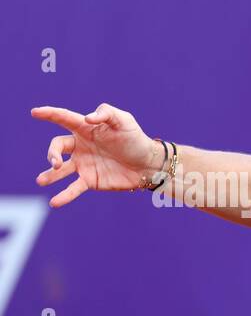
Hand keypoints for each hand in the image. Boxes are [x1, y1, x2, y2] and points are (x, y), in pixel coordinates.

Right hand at [30, 103, 159, 207]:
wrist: (149, 164)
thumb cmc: (135, 138)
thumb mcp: (124, 120)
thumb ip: (106, 113)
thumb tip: (87, 119)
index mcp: (85, 129)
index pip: (63, 119)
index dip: (49, 114)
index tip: (35, 112)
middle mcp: (80, 146)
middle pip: (57, 147)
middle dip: (52, 153)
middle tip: (55, 163)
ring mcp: (83, 164)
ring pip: (60, 170)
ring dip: (49, 175)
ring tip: (41, 180)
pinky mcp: (90, 180)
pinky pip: (74, 188)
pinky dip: (64, 196)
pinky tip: (54, 202)